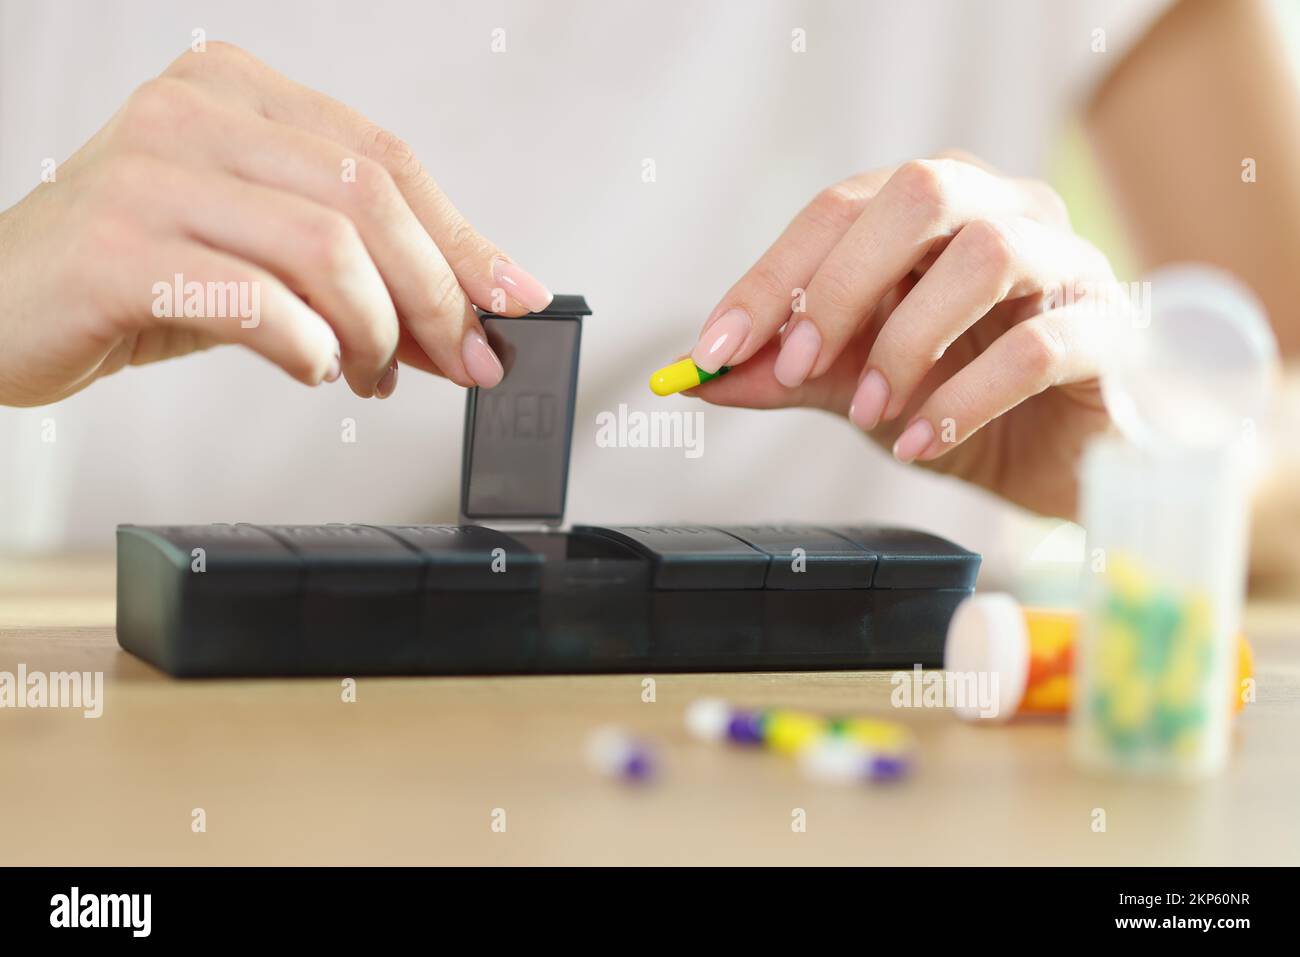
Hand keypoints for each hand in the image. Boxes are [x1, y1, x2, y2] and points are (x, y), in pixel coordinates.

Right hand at [0, 42, 551, 407]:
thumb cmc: (131, 279)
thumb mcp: (260, 262)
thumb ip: (357, 280)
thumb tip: (465, 326)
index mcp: (235, 93)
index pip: (385, 158)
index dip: (462, 236)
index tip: (515, 298)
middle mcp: (191, 113)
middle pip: (368, 197)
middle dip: (435, 292)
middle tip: (463, 359)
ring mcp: (149, 173)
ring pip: (325, 246)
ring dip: (376, 330)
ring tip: (371, 373)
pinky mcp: (117, 249)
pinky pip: (256, 299)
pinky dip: (308, 345)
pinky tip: (313, 367)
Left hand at [685, 152, 1125, 517]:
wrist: (1061, 463)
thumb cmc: (964, 403)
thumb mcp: (858, 386)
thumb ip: (787, 372)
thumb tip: (699, 377)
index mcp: (936, 211)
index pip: (842, 209)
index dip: (773, 277)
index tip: (715, 350)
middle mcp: (1007, 212)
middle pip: (920, 195)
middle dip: (841, 286)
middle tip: (801, 368)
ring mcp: (1069, 264)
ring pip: (988, 254)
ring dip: (906, 341)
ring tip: (873, 415)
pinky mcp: (1112, 330)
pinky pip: (1040, 344)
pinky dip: (965, 398)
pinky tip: (923, 442)